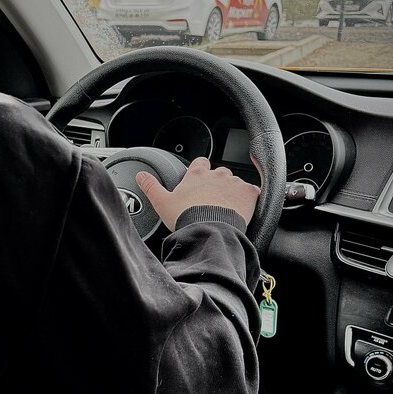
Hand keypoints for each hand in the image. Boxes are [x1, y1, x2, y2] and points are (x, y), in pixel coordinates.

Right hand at [135, 156, 259, 230]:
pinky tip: (243, 210)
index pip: (200, 162)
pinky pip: (252, 192)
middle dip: (217, 185)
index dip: (200, 171)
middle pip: (219, 173)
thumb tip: (140, 176)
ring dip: (232, 193)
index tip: (198, 181)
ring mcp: (234, 183)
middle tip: (212, 202)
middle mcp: (217, 175)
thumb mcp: (162, 202)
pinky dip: (248, 199)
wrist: (210, 231)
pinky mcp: (249, 193)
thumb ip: (151, 186)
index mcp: (197, 175)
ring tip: (226, 210)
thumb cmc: (186, 217)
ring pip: (235, 183)